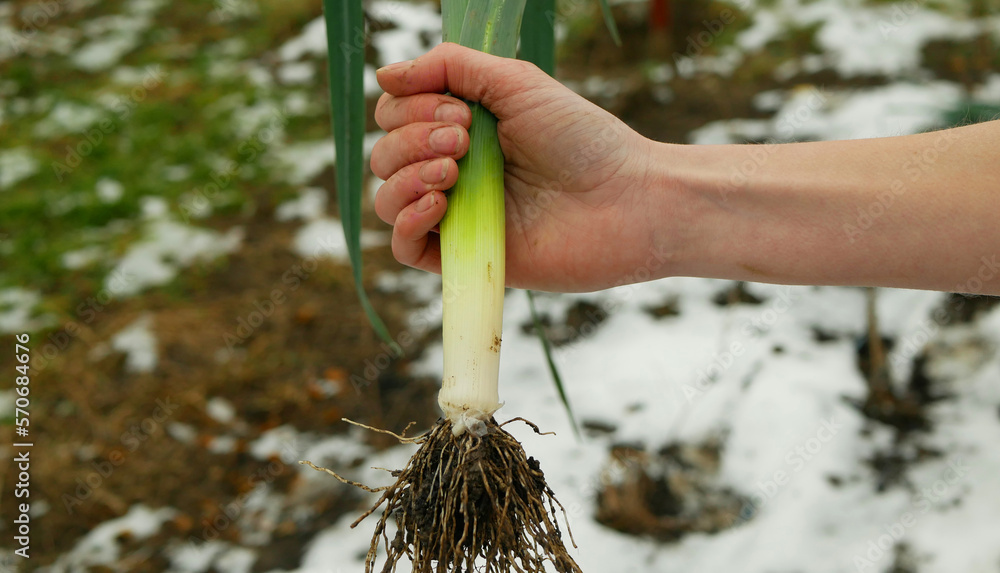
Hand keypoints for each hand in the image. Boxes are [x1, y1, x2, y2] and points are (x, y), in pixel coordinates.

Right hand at [371, 43, 662, 291]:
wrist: (625, 201)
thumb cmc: (582, 139)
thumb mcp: (516, 83)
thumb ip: (450, 66)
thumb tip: (383, 76)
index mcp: (461, 128)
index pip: (395, 114)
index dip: (412, 107)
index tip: (462, 112)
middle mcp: (452, 170)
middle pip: (384, 154)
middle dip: (412, 140)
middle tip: (464, 141)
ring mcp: (456, 215)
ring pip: (385, 197)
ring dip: (406, 176)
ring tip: (454, 173)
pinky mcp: (464, 256)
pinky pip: (402, 247)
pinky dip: (405, 221)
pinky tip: (439, 204)